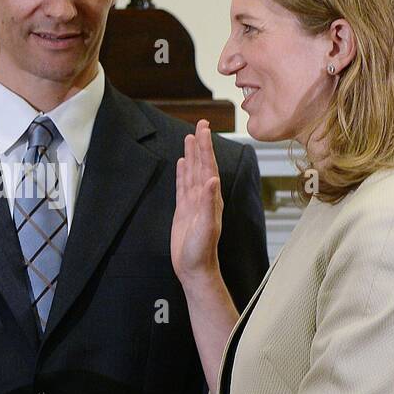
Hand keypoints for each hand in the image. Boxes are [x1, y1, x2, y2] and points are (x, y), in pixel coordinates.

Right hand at [171, 119, 224, 283]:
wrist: (194, 268)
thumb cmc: (201, 251)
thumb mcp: (206, 227)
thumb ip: (209, 203)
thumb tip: (212, 179)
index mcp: (211, 198)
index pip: (208, 167)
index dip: (206, 148)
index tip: (204, 130)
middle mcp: (204, 197)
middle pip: (202, 165)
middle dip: (201, 145)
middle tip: (200, 124)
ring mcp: (194, 203)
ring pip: (192, 173)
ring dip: (191, 155)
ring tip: (190, 138)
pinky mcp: (184, 210)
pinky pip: (182, 186)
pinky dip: (182, 173)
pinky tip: (181, 163)